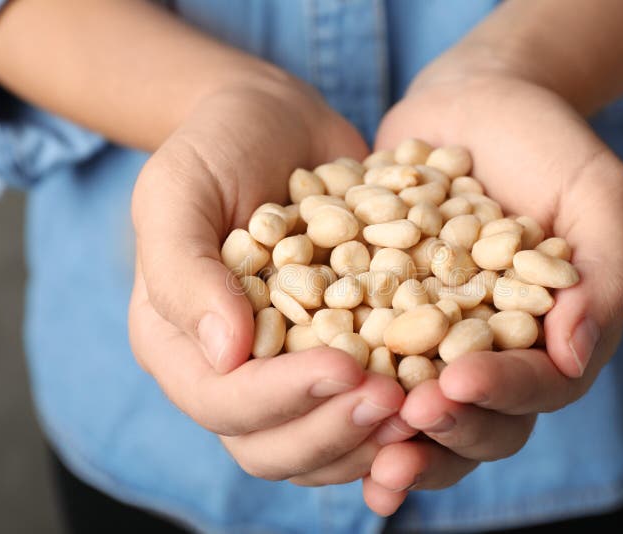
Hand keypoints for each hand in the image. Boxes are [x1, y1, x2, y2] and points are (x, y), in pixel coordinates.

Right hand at [129, 80, 411, 484]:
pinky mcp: (339, 353)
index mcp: (180, 345)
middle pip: (272, 447)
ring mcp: (288, 369)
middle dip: (334, 433)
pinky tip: (442, 392)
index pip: (222, 402)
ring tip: (425, 408)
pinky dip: (401, 411)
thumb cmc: (218, 146)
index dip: (282, 399)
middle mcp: (233, 373)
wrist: (276, 123)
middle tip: (397, 402)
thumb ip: (185, 270)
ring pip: (323, 445)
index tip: (346, 367)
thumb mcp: (179, 188)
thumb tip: (226, 353)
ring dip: (372, 439)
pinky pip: (364, 404)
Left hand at [361, 67, 622, 513]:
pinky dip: (339, 386)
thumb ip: (605, 275)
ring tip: (353, 438)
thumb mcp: (596, 196)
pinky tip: (307, 396)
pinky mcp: (378, 315)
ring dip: (388, 434)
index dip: (501, 393)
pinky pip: (361, 360)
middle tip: (403, 417)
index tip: (456, 382)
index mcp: (551, 340)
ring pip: (417, 411)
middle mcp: (490, 353)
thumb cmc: (548, 145)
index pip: (538, 388)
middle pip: (478, 420)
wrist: (476, 103)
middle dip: (444, 428)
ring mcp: (431, 341)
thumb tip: (574, 356)